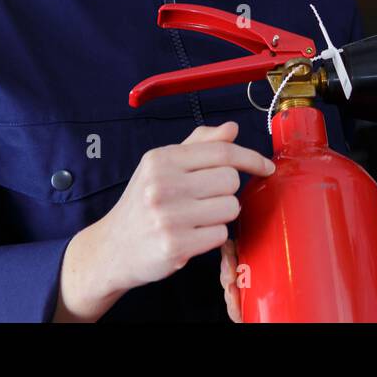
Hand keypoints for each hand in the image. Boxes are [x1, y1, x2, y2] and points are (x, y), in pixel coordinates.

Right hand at [57, 121, 272, 320]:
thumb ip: (199, 145)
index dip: (251, 158)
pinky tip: (191, 235)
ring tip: (196, 218)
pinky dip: (212, 236)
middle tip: (205, 200)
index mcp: (162, 159)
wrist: (111, 248)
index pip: (222, 152)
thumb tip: (231, 128)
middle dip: (226, 191)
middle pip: (231, 180)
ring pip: (230, 208)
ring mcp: (168, 216)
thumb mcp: (162, 166)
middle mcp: (162, 184)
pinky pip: (220, 235)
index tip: (265, 167)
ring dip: (221, 215)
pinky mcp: (174, 246)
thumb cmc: (142, 204)